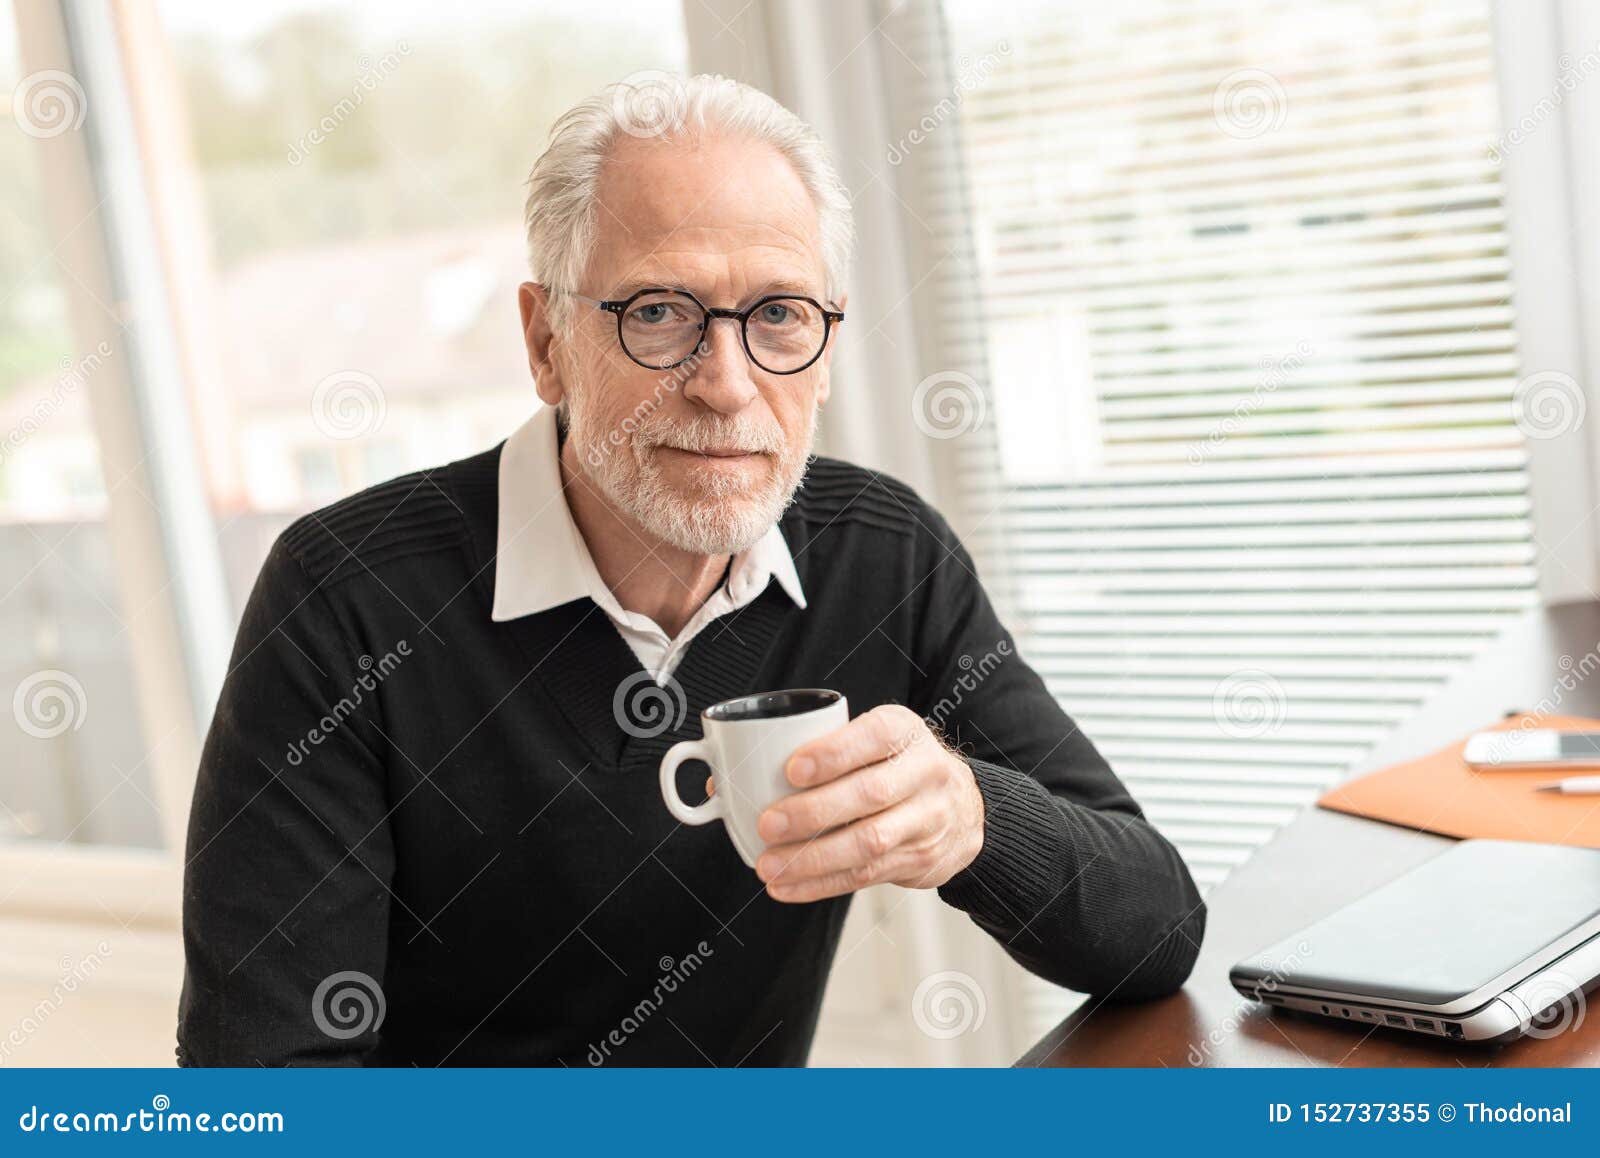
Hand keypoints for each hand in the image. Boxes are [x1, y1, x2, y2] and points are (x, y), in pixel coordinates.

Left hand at [749, 704, 985, 902]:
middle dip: (814, 812)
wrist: (964, 808)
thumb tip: (719, 778)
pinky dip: (822, 884)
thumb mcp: (868, 741)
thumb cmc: (893, 765)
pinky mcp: (919, 860)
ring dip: (813, 857)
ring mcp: (926, 820)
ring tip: (769, 864)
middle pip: (869, 794)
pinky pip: (867, 875)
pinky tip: (787, 886)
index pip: (874, 736)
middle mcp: (924, 772)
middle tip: (768, 822)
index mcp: (903, 731)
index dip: (834, 753)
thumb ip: (809, 751)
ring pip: (869, 841)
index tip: (791, 769)